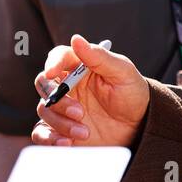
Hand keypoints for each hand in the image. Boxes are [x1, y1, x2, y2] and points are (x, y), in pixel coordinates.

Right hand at [30, 34, 149, 147]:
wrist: (139, 128)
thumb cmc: (132, 94)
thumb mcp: (123, 73)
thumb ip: (99, 56)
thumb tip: (76, 39)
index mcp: (79, 67)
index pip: (58, 57)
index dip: (52, 63)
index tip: (53, 73)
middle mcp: (67, 86)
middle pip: (45, 84)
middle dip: (58, 99)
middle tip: (80, 112)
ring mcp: (62, 108)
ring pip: (44, 110)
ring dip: (61, 122)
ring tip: (85, 132)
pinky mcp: (60, 129)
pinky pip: (42, 133)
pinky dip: (48, 138)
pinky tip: (67, 143)